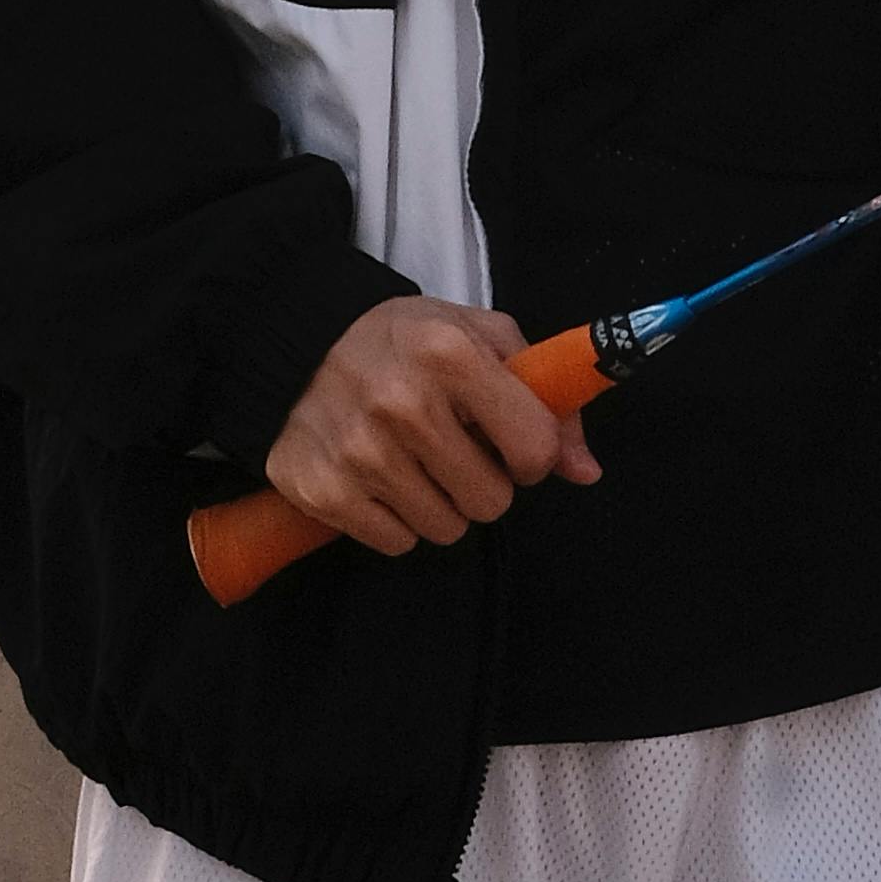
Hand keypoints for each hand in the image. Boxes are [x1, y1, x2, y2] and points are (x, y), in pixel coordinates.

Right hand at [265, 298, 600, 557]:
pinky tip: (379, 480)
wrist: (296, 342)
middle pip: (491, 502)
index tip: (508, 443)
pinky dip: (395, 521)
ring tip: (414, 462)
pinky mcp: (322, 491)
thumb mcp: (480, 339)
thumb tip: (585, 471)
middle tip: (452, 451)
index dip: (531, 455)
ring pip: (445, 529)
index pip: (534, 450)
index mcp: (450, 356)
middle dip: (483, 483)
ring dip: (440, 505)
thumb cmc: (403, 341)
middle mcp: (403, 406)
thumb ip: (545, 400)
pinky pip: (395, 542)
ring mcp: (358, 453)